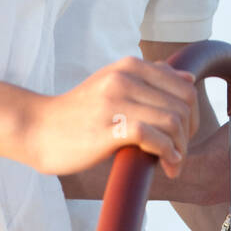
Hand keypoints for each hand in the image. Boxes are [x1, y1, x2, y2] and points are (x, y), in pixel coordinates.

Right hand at [28, 55, 198, 180]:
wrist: (38, 128)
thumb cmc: (79, 112)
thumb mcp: (113, 83)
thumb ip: (150, 79)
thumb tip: (188, 78)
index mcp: (129, 65)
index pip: (184, 87)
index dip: (192, 116)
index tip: (183, 137)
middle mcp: (125, 77)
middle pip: (183, 105)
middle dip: (189, 134)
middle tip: (178, 154)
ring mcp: (116, 100)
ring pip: (172, 121)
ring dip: (180, 148)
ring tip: (172, 164)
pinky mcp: (108, 126)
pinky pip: (152, 136)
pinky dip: (167, 153)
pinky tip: (165, 165)